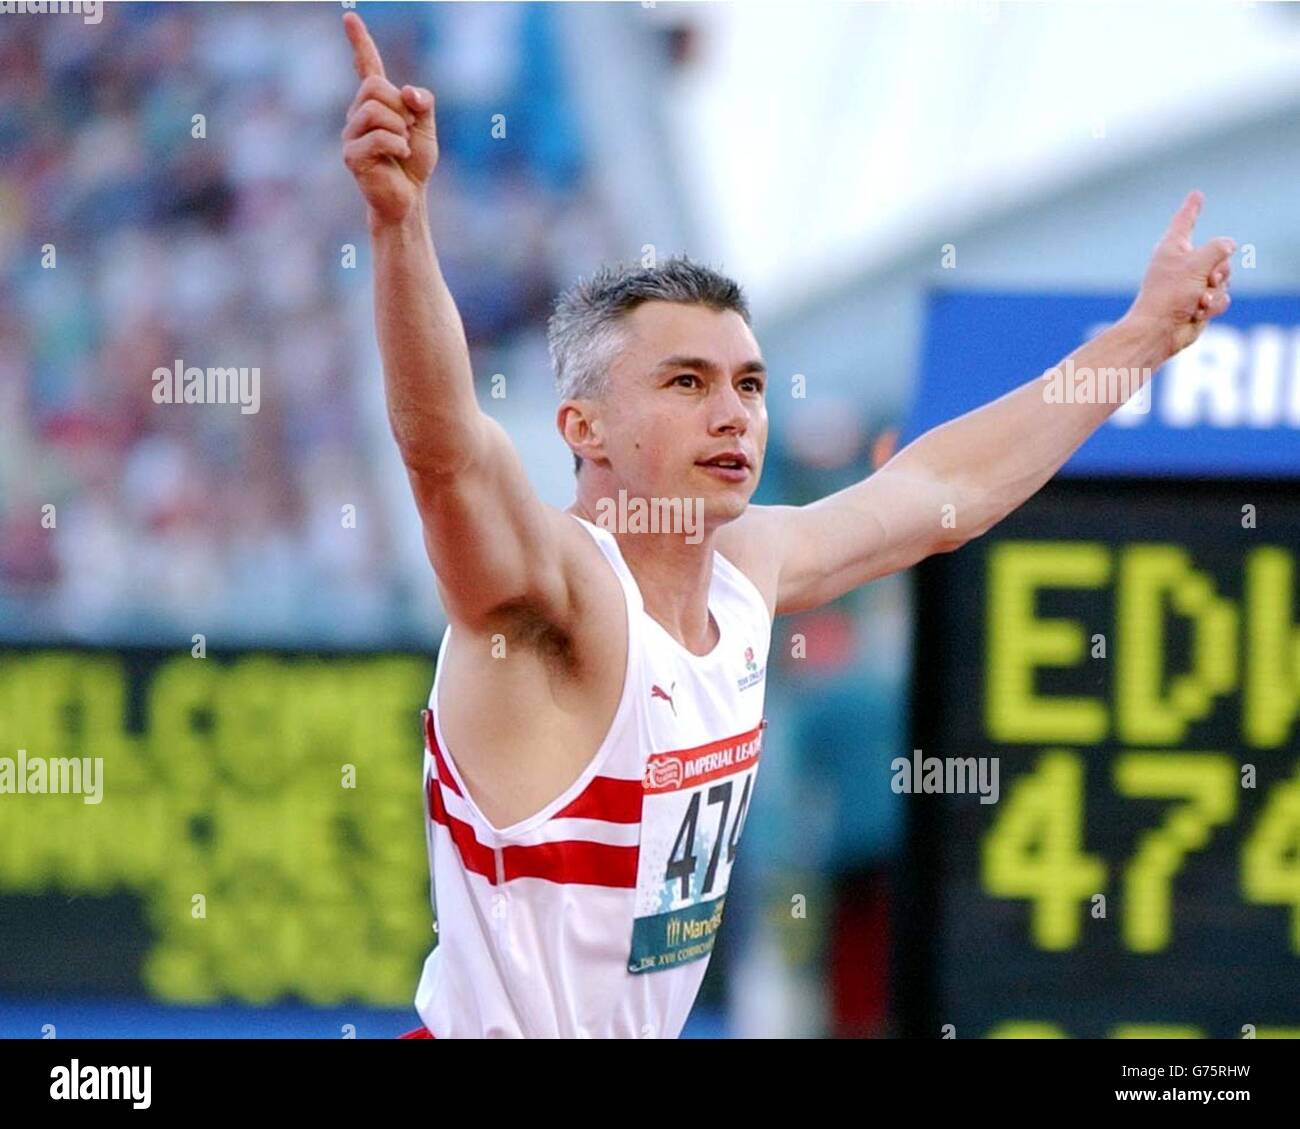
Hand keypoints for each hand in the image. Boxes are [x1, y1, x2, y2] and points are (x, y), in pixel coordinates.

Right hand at [342, 12, 437, 225]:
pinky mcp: (351, 155)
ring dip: (400, 128)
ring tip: (403, 148)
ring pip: (375, 109)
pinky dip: (398, 145)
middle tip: (408, 130)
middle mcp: (358, 113)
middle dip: (400, 106)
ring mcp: (351, 134)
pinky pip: (379, 136)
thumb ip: (422, 103)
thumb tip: (408, 92)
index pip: (366, 66)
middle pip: (375, 86)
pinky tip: (399, 157)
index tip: (349, 16)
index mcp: (376, 103)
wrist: (409, 199)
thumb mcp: (426, 127)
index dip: (359, 42)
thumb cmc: (414, 163)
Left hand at [1126, 190, 1234, 355]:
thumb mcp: (1197, 264)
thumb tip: (1228, 245)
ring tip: (1196, 300)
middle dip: (1218, 271)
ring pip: (1224, 279)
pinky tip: (1197, 312)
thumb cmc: (1170, 294)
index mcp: (1173, 248)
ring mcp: (1192, 284)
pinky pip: (1221, 298)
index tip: (1196, 195)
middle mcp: (1182, 264)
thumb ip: (1217, 248)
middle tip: (1204, 281)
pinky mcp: (1199, 302)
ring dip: (1215, 292)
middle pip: (1219, 255)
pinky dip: (1213, 305)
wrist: (1160, 331)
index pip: (1185, 221)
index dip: (1192, 208)